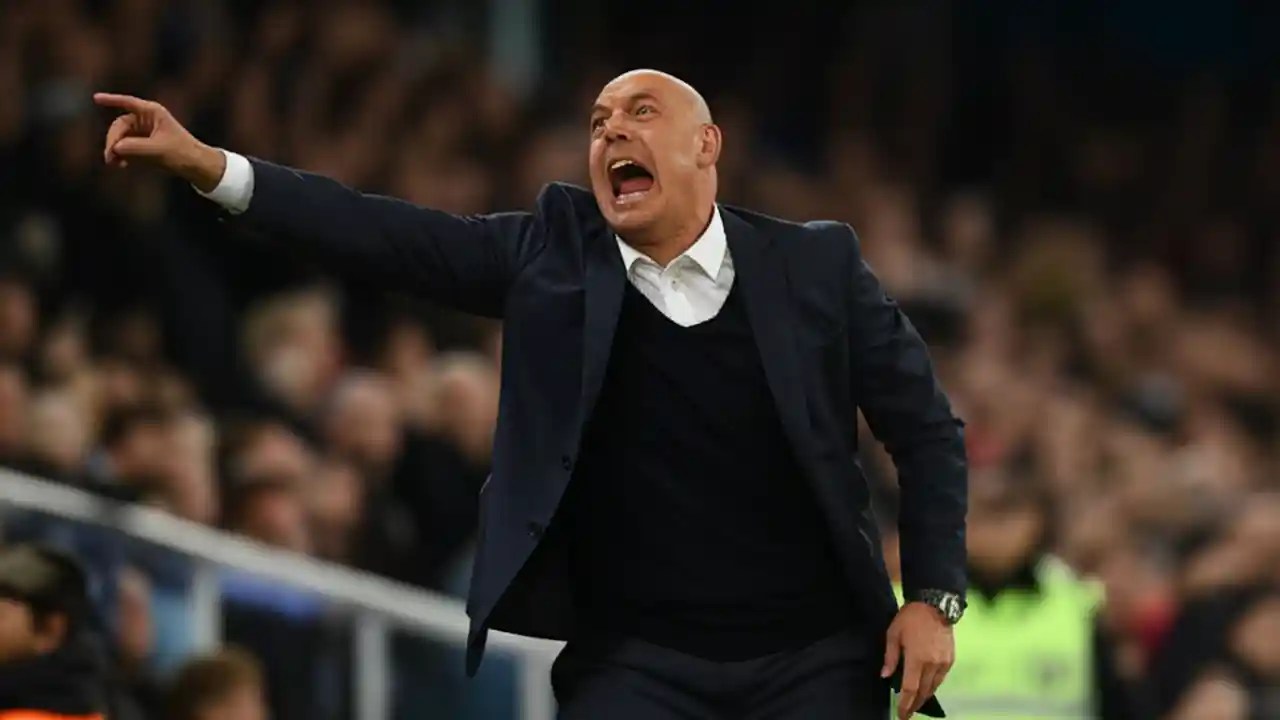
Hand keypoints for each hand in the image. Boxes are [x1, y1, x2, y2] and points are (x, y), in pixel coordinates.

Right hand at [92, 93, 224, 191]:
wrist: (196, 167)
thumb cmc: (181, 153)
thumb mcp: (158, 150)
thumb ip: (135, 148)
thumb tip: (115, 148)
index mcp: (153, 113)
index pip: (128, 103)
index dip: (111, 100)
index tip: (96, 98)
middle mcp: (147, 120)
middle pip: (120, 126)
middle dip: (113, 140)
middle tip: (110, 156)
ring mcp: (144, 133)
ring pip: (121, 138)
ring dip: (114, 150)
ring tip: (114, 164)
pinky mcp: (144, 146)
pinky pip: (126, 148)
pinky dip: (121, 156)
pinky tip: (120, 165)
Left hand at [882, 602, 954, 718]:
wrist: (935, 605)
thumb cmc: (910, 618)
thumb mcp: (893, 634)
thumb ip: (890, 657)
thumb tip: (885, 676)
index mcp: (916, 659)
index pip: (910, 689)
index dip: (905, 705)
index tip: (901, 715)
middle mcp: (932, 664)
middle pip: (923, 692)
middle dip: (914, 705)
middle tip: (906, 712)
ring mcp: (943, 662)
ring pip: (933, 687)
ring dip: (924, 697)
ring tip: (915, 703)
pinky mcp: (950, 659)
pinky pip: (941, 679)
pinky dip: (933, 686)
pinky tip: (926, 687)